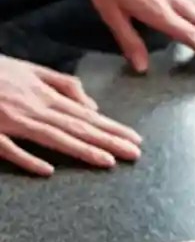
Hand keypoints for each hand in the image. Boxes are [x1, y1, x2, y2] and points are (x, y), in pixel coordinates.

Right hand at [0, 55, 141, 175]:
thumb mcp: (30, 70)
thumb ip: (62, 85)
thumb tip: (92, 105)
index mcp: (43, 95)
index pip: (86, 116)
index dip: (112, 128)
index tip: (135, 140)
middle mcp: (32, 108)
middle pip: (76, 127)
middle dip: (108, 141)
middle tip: (134, 154)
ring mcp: (10, 120)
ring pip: (51, 137)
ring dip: (80, 149)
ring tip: (107, 161)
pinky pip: (8, 148)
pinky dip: (26, 158)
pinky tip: (47, 171)